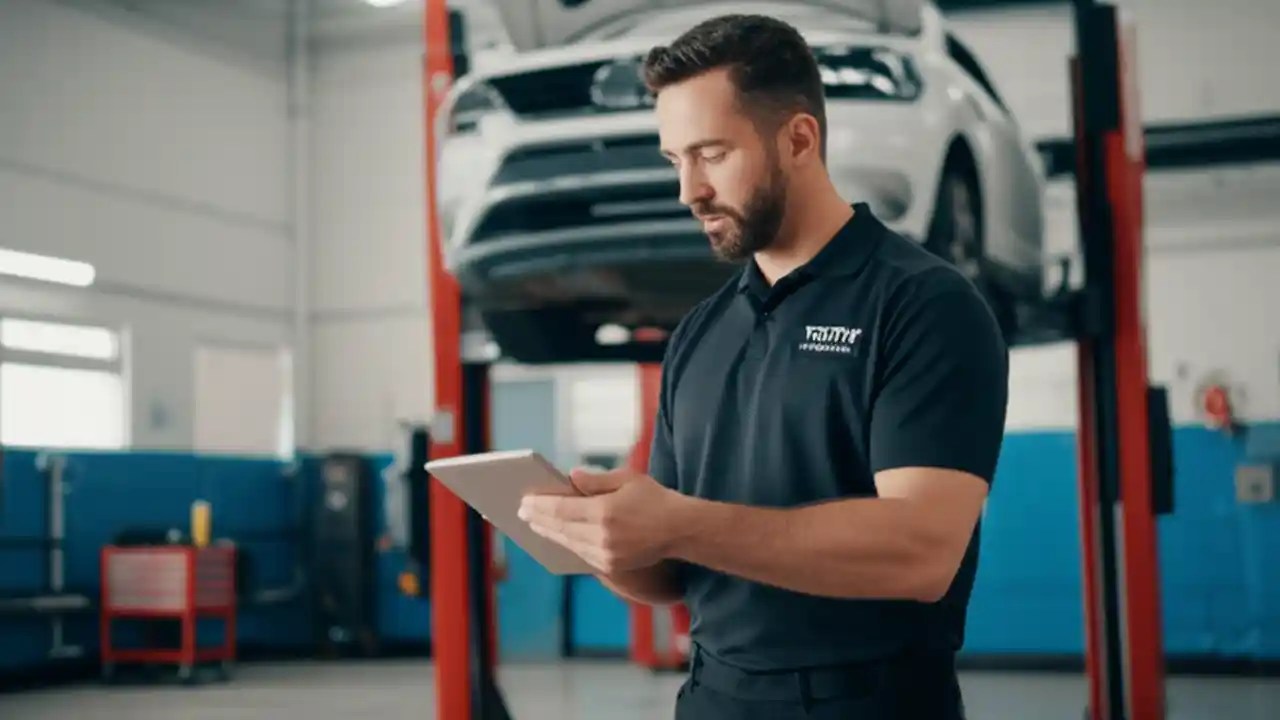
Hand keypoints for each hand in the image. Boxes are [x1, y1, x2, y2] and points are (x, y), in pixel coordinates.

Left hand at [517, 467, 684, 573]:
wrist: (680, 529)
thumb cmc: (655, 499)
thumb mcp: (628, 479)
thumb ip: (596, 480)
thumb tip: (570, 477)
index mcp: (605, 512)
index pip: (562, 510)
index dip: (540, 506)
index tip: (524, 501)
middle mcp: (603, 537)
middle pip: (561, 528)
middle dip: (539, 519)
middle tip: (521, 512)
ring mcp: (607, 554)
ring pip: (569, 543)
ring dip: (549, 533)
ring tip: (535, 523)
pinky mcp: (611, 566)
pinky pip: (581, 554)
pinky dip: (566, 543)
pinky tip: (558, 536)